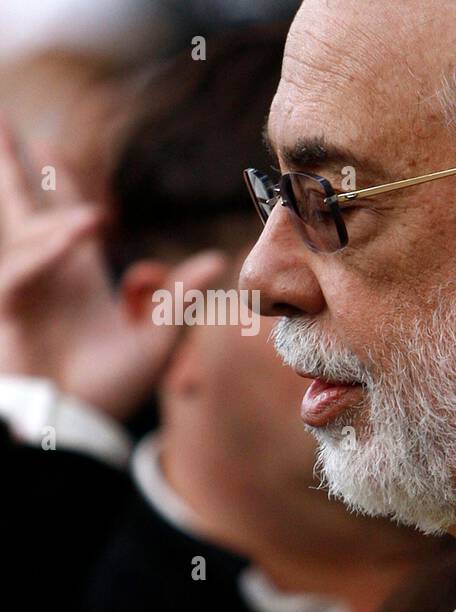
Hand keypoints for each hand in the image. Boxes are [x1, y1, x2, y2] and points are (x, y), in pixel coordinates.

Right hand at [0, 119, 179, 421]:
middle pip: (26, 211)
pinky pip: (22, 268)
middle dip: (15, 170)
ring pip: (29, 232)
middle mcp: (48, 276)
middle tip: (9, 123)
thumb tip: (214, 259)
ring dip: (58, 217)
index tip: (64, 162)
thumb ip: (180, 296)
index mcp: (79, 279)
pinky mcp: (9, 307)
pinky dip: (50, 250)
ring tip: (89, 206)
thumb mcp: (158, 338)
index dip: (69, 193)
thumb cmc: (112, 388)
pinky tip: (81, 231)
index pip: (70, 222)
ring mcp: (26, 289)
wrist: (79, 423)